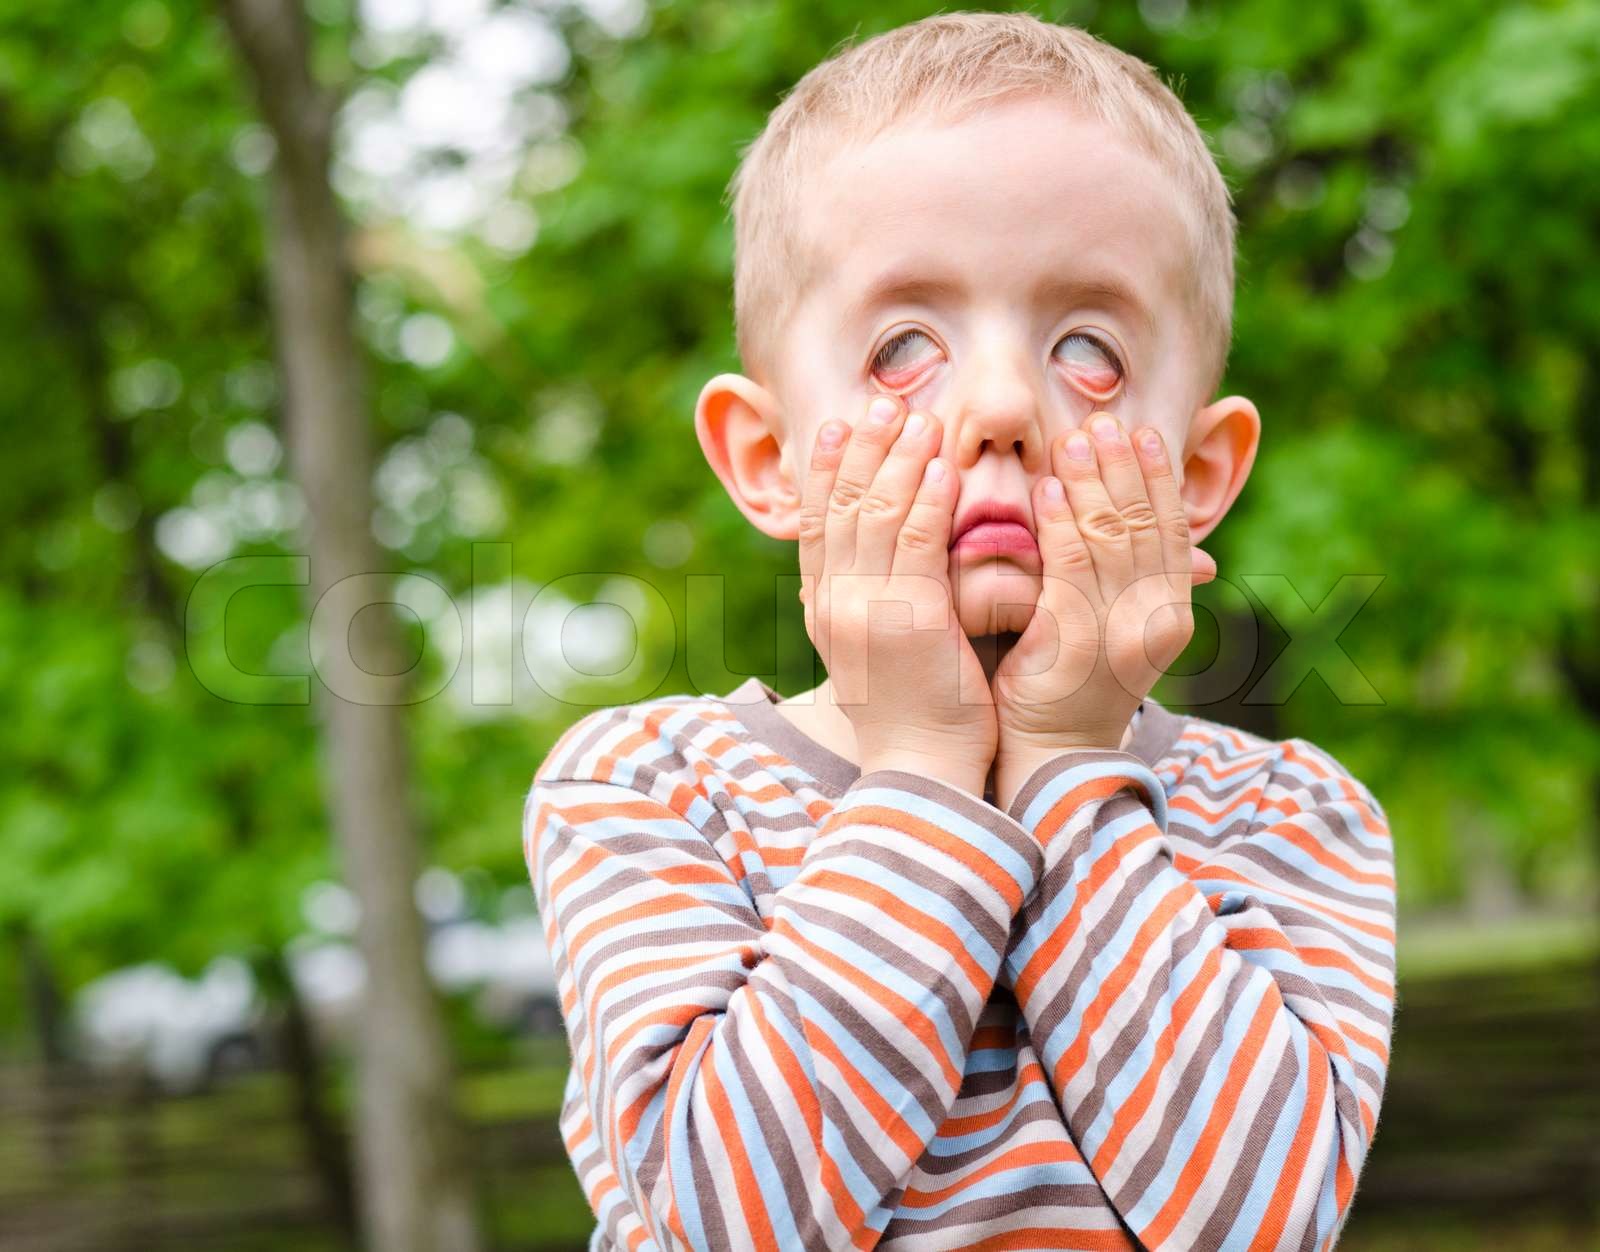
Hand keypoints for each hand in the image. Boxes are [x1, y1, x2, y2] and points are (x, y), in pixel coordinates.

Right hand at [798, 394, 995, 797]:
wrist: (920, 771)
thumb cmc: (911, 712)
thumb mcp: (873, 648)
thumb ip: (868, 598)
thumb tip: (871, 556)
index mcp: (823, 609)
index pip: (816, 523)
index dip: (826, 469)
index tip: (838, 425)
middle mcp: (834, 604)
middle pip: (841, 507)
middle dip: (862, 449)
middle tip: (882, 402)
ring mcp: (867, 611)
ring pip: (876, 516)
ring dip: (898, 461)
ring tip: (918, 418)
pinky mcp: (909, 621)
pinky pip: (916, 545)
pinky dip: (927, 501)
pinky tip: (942, 469)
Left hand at [991, 414, 1207, 808]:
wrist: (1052, 761)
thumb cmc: (1070, 687)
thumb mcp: (1110, 628)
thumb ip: (1122, 578)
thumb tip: (1123, 515)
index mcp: (1172, 613)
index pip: (1173, 528)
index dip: (1157, 476)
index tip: (1140, 430)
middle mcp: (1157, 620)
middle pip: (1144, 522)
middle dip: (1122, 465)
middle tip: (1100, 420)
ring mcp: (1121, 632)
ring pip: (1112, 536)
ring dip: (1094, 480)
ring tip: (1075, 438)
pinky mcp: (1077, 642)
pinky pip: (1071, 566)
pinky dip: (1062, 522)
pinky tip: (1047, 488)